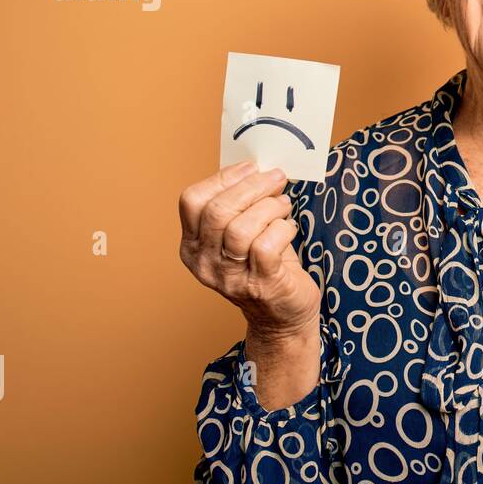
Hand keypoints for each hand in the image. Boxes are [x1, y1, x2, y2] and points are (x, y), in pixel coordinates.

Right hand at [178, 160, 319, 344]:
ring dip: (269, 207)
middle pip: (217, 211)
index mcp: (192, 245)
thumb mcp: (241, 234)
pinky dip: (283, 229)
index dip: (223, 178)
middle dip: (252, 186)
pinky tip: (290, 228)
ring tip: (284, 205)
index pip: (192, 201)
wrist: (282, 315)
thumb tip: (257, 168)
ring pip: (241, 228)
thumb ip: (240, 205)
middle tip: (276, 178)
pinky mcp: (260, 285)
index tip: (251, 167)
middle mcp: (205, 263)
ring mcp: (230, 277)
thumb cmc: (265, 265)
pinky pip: (266, 246)